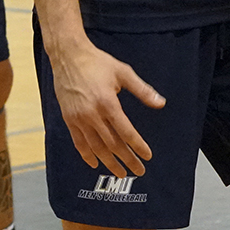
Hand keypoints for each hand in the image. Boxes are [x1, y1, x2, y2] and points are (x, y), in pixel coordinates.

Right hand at [47, 36, 165, 176]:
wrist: (68, 56)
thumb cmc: (98, 62)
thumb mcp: (124, 72)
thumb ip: (142, 90)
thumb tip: (161, 103)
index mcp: (107, 103)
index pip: (126, 131)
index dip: (138, 146)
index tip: (147, 156)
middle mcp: (92, 114)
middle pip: (112, 144)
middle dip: (126, 159)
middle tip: (139, 171)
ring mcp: (78, 118)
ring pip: (95, 147)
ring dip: (108, 162)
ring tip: (120, 173)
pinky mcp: (69, 119)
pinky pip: (78, 142)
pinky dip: (87, 155)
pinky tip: (95, 164)